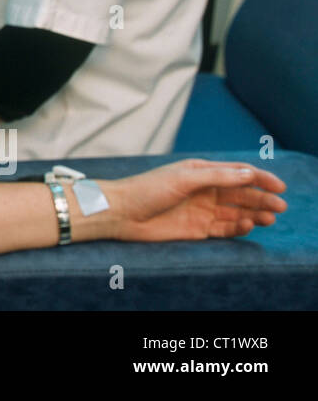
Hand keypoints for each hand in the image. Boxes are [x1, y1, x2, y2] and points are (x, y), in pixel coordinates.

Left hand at [96, 159, 286, 243]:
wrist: (122, 213)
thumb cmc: (147, 189)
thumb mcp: (184, 178)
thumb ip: (216, 177)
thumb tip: (248, 174)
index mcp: (200, 171)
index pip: (237, 173)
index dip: (260, 178)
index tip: (279, 186)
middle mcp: (204, 190)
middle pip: (240, 194)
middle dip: (261, 198)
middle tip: (280, 206)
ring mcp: (201, 210)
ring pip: (236, 212)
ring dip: (254, 214)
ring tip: (268, 218)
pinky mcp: (197, 229)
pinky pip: (224, 228)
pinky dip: (238, 227)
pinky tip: (247, 225)